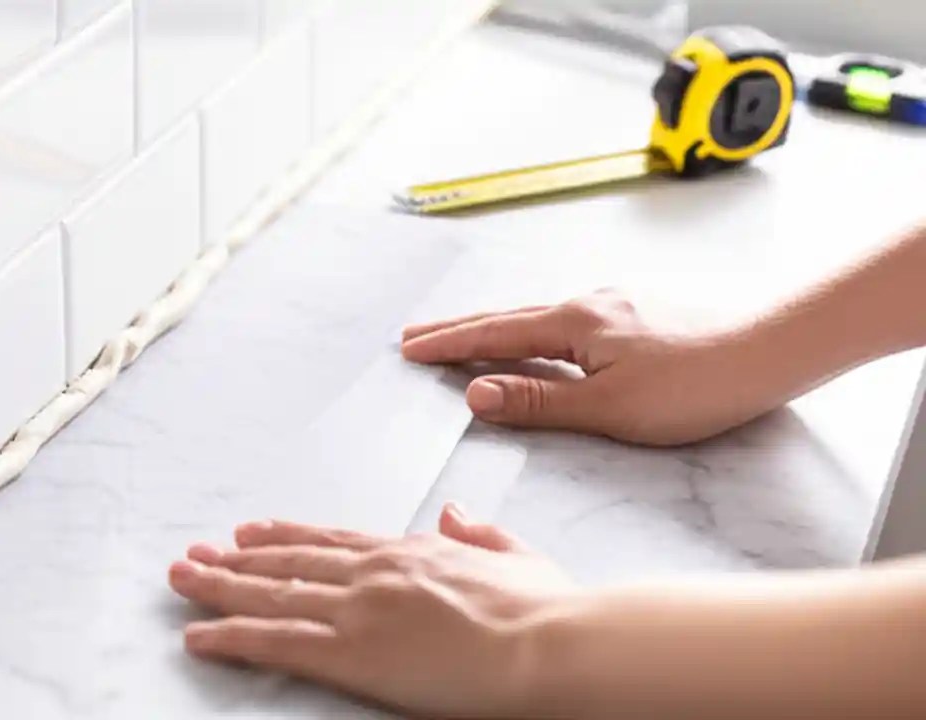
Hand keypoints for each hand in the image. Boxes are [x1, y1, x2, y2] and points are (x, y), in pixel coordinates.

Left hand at [169, 505, 577, 718]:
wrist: (550, 642)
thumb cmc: (546, 610)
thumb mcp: (518, 556)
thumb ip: (481, 535)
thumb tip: (458, 514)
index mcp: (412, 551)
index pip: (332, 541)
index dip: (285, 537)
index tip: (250, 531)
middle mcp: (375, 572)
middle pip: (289, 562)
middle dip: (237, 558)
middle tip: (197, 552)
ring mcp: (358, 608)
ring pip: (271, 594)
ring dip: (219, 586)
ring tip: (181, 578)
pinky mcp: (351, 651)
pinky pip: (275, 641)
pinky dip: (230, 635)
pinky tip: (198, 634)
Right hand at [402, 289, 782, 446]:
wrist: (779, 341)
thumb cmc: (700, 380)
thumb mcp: (611, 407)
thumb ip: (541, 401)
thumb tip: (477, 393)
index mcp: (574, 323)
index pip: (493, 336)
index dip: (448, 345)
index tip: (408, 349)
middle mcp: (590, 302)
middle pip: (510, 318)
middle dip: (460, 329)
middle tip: (417, 336)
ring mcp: (620, 302)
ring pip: (542, 317)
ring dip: (499, 329)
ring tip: (470, 338)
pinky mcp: (645, 310)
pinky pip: (573, 319)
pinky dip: (540, 329)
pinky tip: (547, 338)